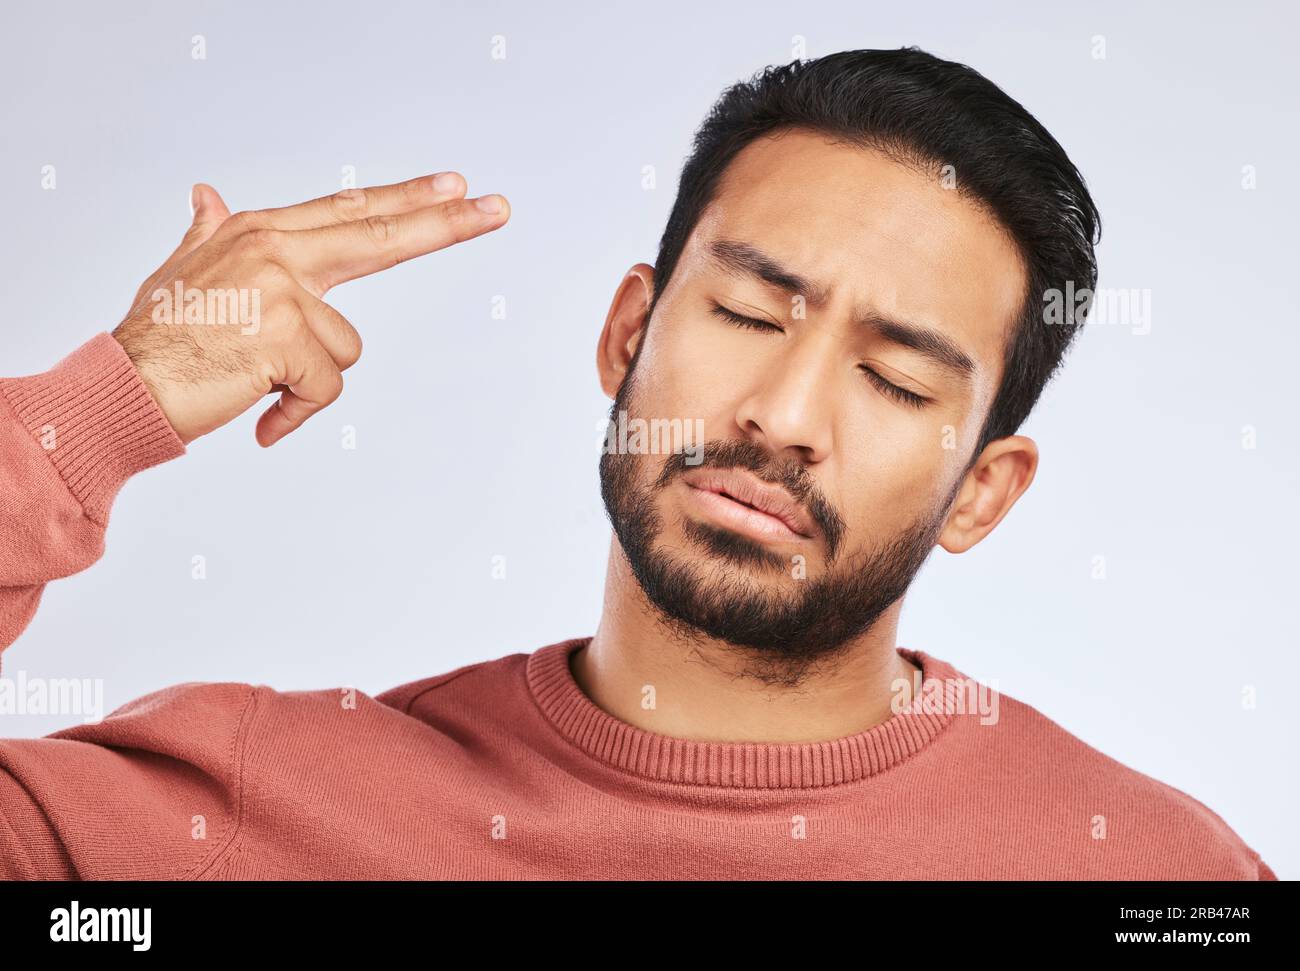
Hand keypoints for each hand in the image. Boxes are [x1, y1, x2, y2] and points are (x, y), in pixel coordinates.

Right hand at [112, 173, 508, 445]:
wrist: (125, 384)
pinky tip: (259, 410)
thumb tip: (206, 193)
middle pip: (378, 235)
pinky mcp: (286, 337)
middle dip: (444, 222)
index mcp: (259, 233)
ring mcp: (282, 290)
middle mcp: (275, 250)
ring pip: (346, 347)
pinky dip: (295, 412)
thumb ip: (209, 232)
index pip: (348, 209)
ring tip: (255, 379)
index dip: (405, 198)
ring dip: (309, 378)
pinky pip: (327, 388)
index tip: (453, 185)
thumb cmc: (159, 335)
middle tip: (499, 207)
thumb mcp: (184, 271)